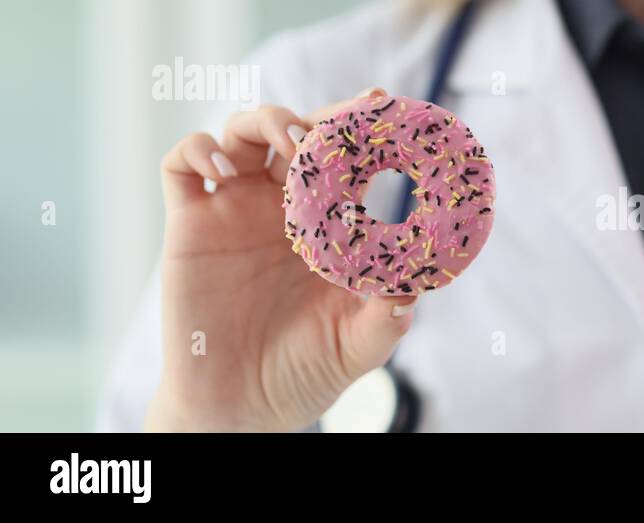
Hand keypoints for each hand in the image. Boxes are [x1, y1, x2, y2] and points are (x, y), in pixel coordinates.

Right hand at [146, 88, 417, 431]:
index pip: (346, 159)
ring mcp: (233, 211)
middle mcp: (280, 208)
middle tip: (338, 126)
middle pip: (296, 132)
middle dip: (320, 117)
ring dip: (266, 121)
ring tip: (292, 143)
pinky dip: (199, 149)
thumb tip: (414, 288)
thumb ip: (387, 316)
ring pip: (240, 133)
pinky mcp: (189, 225)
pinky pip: (181, 165)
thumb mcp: (358, 346)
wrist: (240, 408)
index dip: (361, 128)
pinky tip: (226, 171)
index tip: (384, 105)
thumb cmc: (303, 374)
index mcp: (326, 224)